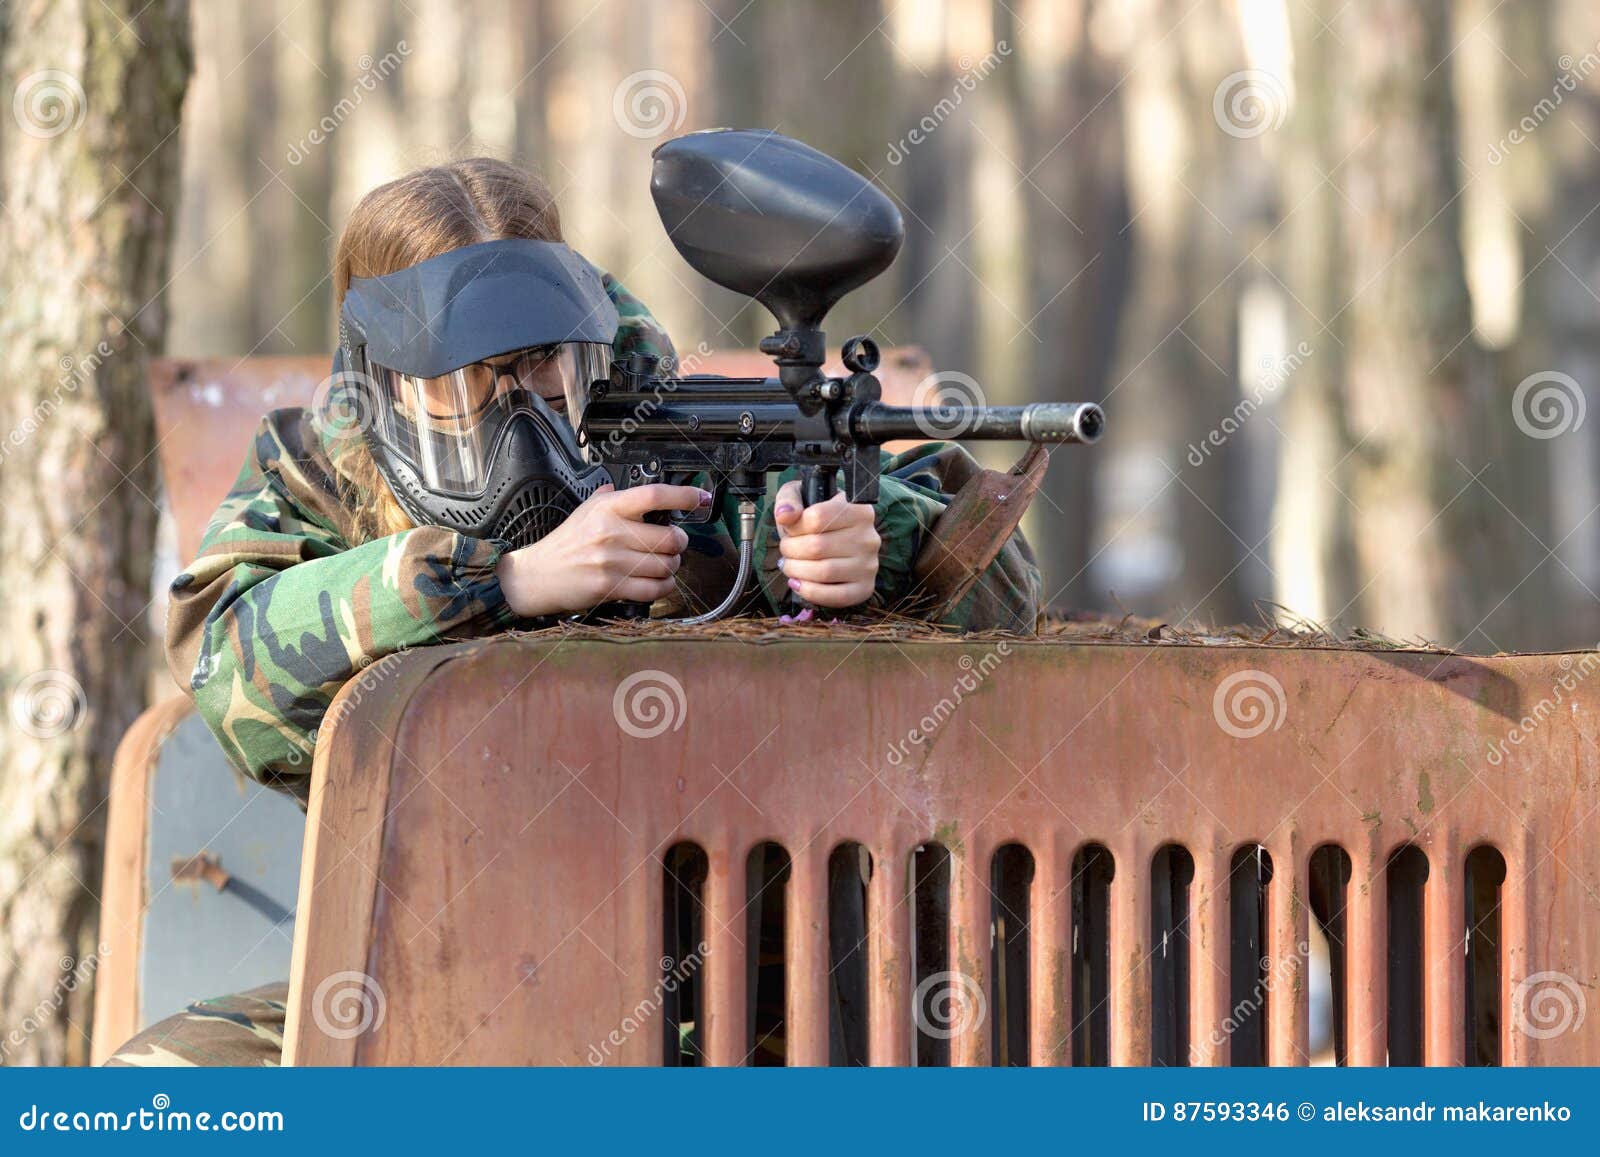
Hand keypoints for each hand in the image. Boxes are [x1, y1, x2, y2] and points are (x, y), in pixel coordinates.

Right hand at [495, 483, 708, 616]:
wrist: (538, 575)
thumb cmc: (566, 542)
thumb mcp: (585, 510)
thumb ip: (611, 497)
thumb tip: (637, 488)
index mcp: (608, 508)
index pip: (654, 495)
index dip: (683, 495)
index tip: (699, 497)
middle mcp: (611, 532)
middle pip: (670, 537)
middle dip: (679, 543)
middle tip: (674, 544)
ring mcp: (611, 561)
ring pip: (666, 565)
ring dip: (672, 567)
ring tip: (663, 564)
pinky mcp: (610, 587)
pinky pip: (654, 589)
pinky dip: (664, 587)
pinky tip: (658, 582)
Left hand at [773, 480, 880, 607]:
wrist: (838, 539)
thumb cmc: (818, 518)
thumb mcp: (802, 497)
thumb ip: (790, 500)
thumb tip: (784, 515)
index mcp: (859, 510)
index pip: (818, 517)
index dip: (795, 526)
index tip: (790, 529)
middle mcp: (869, 537)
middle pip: (817, 546)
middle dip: (790, 550)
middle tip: (786, 550)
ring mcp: (869, 565)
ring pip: (824, 572)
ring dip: (796, 570)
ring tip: (789, 565)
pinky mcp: (865, 587)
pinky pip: (835, 596)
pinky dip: (809, 592)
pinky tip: (798, 583)